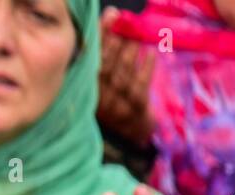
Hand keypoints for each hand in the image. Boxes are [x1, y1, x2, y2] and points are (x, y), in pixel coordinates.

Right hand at [96, 8, 155, 147]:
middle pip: (104, 68)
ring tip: (134, 34)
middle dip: (113, 41)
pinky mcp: (136, 108)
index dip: (99, 39)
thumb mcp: (99, 84)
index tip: (108, 18)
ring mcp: (117, 106)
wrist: (127, 137)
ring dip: (129, 51)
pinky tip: (149, 53)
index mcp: (85, 93)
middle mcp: (99, 100)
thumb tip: (110, 20)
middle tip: (121, 21)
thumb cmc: (112, 103)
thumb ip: (100, 58)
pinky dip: (145, 67)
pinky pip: (140, 85)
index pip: (90, 63)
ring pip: (122, 74)